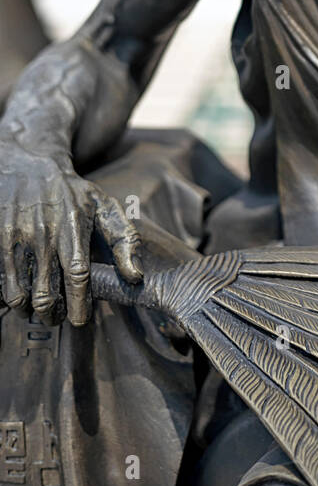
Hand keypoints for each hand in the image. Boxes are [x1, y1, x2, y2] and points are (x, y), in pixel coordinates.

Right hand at [0, 139, 141, 325]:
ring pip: (19, 295)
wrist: (27, 165)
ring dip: (28, 310)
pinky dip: (8, 295)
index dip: (78, 305)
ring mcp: (16, 238)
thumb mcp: (104, 206)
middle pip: (46, 294)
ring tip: (37, 309)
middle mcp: (43, 234)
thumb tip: (135, 277)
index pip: (78, 277)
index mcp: (74, 227)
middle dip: (52, 315)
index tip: (79, 320)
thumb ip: (125, 240)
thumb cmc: (71, 193)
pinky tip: (19, 293)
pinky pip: (0, 282)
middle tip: (56, 318)